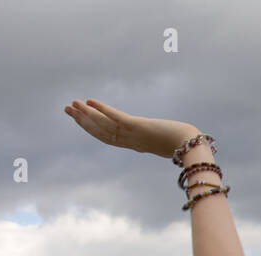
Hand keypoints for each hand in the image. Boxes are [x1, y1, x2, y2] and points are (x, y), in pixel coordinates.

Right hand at [64, 99, 199, 158]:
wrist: (194, 148)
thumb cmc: (186, 144)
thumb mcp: (167, 140)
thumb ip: (159, 139)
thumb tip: (163, 139)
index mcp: (135, 145)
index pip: (107, 137)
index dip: (91, 128)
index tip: (79, 118)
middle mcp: (131, 142)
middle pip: (101, 132)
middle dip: (82, 121)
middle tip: (66, 109)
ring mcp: (134, 135)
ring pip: (104, 126)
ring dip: (86, 115)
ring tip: (71, 104)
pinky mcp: (139, 127)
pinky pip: (116, 118)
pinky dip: (103, 110)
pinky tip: (90, 101)